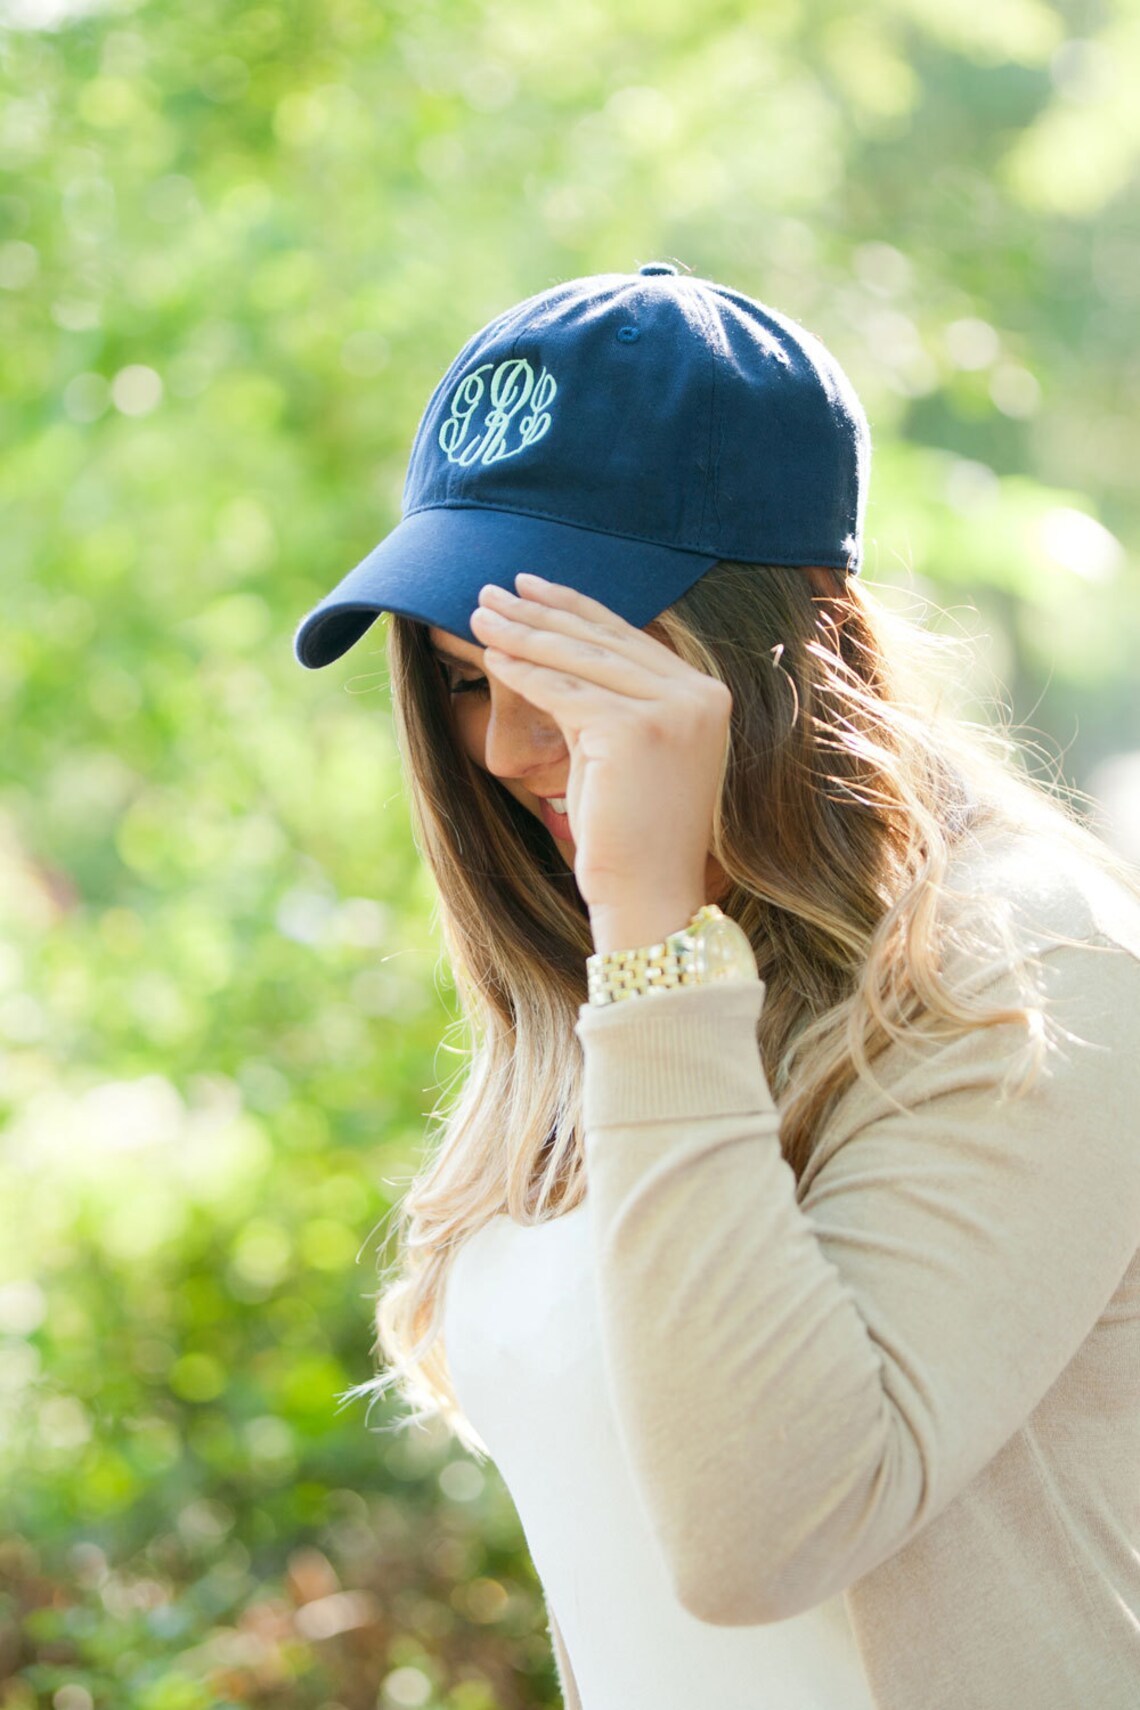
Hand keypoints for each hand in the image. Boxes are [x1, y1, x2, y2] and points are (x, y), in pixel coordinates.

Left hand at [469, 573, 732, 929]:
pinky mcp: (635, 730)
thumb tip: (551, 649)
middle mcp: (700, 696)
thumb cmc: (629, 833)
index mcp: (706, 695)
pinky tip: (492, 657)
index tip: (530, 587)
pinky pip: (565, 692)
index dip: (575, 608)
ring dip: (523, 634)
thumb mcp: (623, 750)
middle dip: (539, 612)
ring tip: (479, 614)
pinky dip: (523, 672)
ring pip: (580, 660)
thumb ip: (605, 700)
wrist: (648, 894)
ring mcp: (673, 710)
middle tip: (490, 590)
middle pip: (601, 641)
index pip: (628, 637)